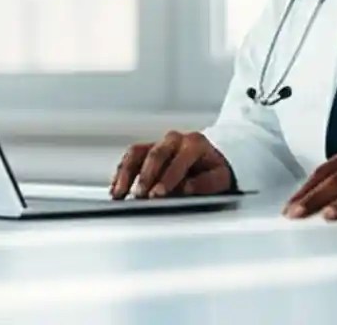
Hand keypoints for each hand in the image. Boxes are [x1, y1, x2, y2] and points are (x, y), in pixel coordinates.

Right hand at [109, 131, 233, 199]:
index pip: (179, 160)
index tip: (159, 194)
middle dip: (146, 176)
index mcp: (195, 144)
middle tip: (141, 195)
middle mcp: (175, 140)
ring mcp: (159, 143)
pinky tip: (116, 188)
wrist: (210, 161)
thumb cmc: (214, 171)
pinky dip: (121, 173)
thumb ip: (206, 183)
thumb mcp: (221, 178)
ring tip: (119, 193)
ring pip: (137, 153)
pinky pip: (130, 158)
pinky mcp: (147, 150)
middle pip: (155, 154)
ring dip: (126, 174)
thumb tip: (187, 188)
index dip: (168, 178)